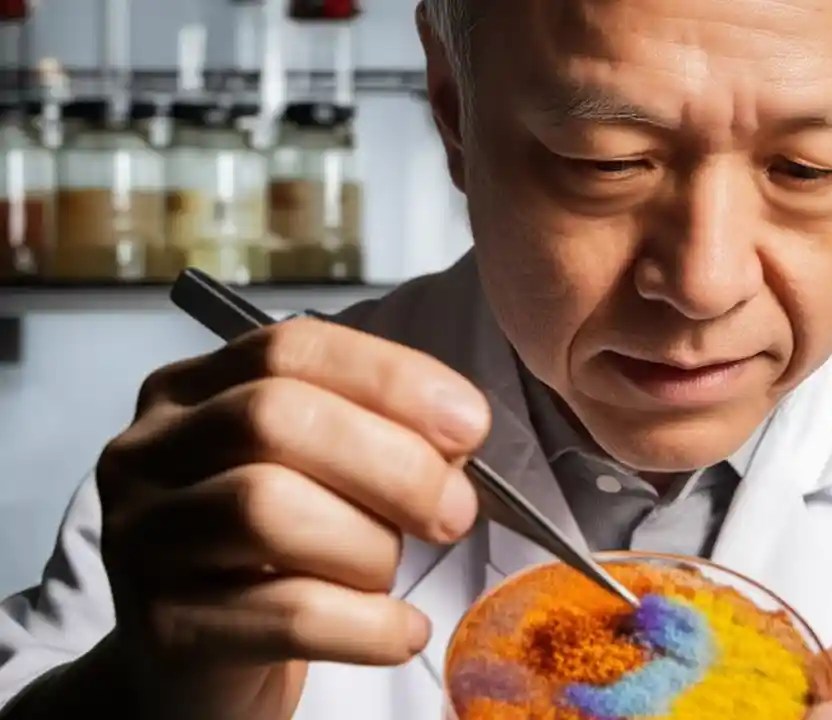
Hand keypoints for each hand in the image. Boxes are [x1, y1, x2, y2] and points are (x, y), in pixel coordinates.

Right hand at [94, 317, 489, 719]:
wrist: (195, 674)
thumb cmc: (274, 559)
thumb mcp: (317, 477)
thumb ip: (377, 436)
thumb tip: (456, 435)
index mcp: (191, 392)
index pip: (291, 348)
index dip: (391, 379)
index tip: (469, 424)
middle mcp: (150, 454)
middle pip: (275, 420)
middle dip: (394, 464)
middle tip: (455, 512)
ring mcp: (144, 540)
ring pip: (269, 511)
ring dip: (369, 548)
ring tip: (389, 576)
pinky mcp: (165, 630)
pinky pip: (288, 614)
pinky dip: (369, 624)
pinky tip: (403, 630)